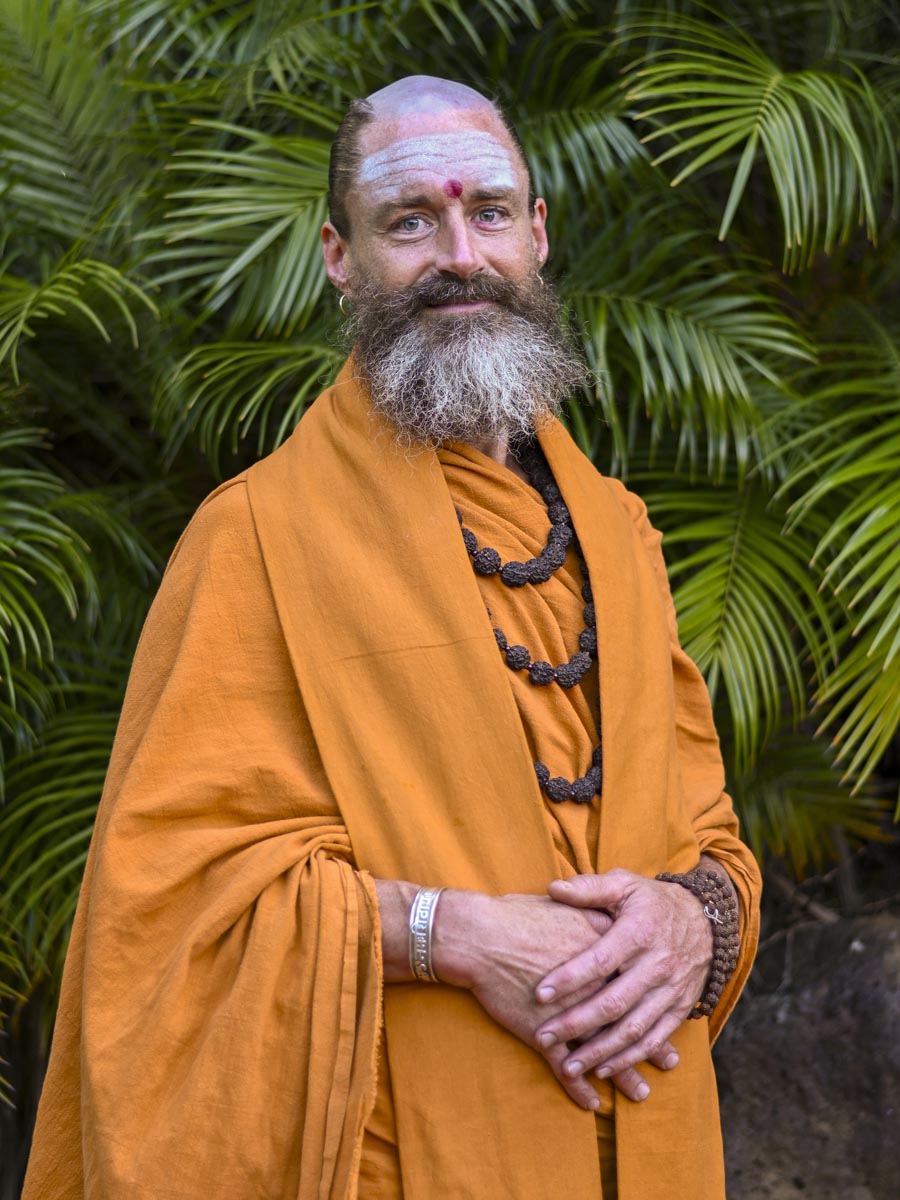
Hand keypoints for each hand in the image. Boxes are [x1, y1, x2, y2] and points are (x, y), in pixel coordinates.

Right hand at [432, 890, 672, 1108]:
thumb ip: (594, 908)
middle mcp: (591, 990)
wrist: (481, 936)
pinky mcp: (541, 1034)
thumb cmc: (519, 916)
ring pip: (603, 1051)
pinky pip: (564, 1068)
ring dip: (622, 1073)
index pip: (635, 983)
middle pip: (628, 1022)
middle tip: (671, 1063)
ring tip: (641, 1092)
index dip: (655, 1000)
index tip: (674, 1009)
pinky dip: (577, 1087)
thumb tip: (614, 913)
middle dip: (650, 1046)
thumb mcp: (566, 903)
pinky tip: (590, 1102)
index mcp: (600, 956)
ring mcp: (567, 1015)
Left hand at [533, 870, 712, 1085]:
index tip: (539, 993)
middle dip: (577, 1024)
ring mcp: (671, 991)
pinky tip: (602, 1070)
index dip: (570, 978)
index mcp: (640, 932)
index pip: (601, 960)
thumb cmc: (653, 901)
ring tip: (567, 1067)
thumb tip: (552, 889)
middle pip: (614, 1002)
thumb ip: (589, 888)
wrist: (707, 920)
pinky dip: (629, 1059)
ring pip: (633, 1029)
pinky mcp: (679, 1010)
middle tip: (543, 1037)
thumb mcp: (625, 885)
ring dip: (600, 1052)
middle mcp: (658, 965)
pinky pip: (654, 1040)